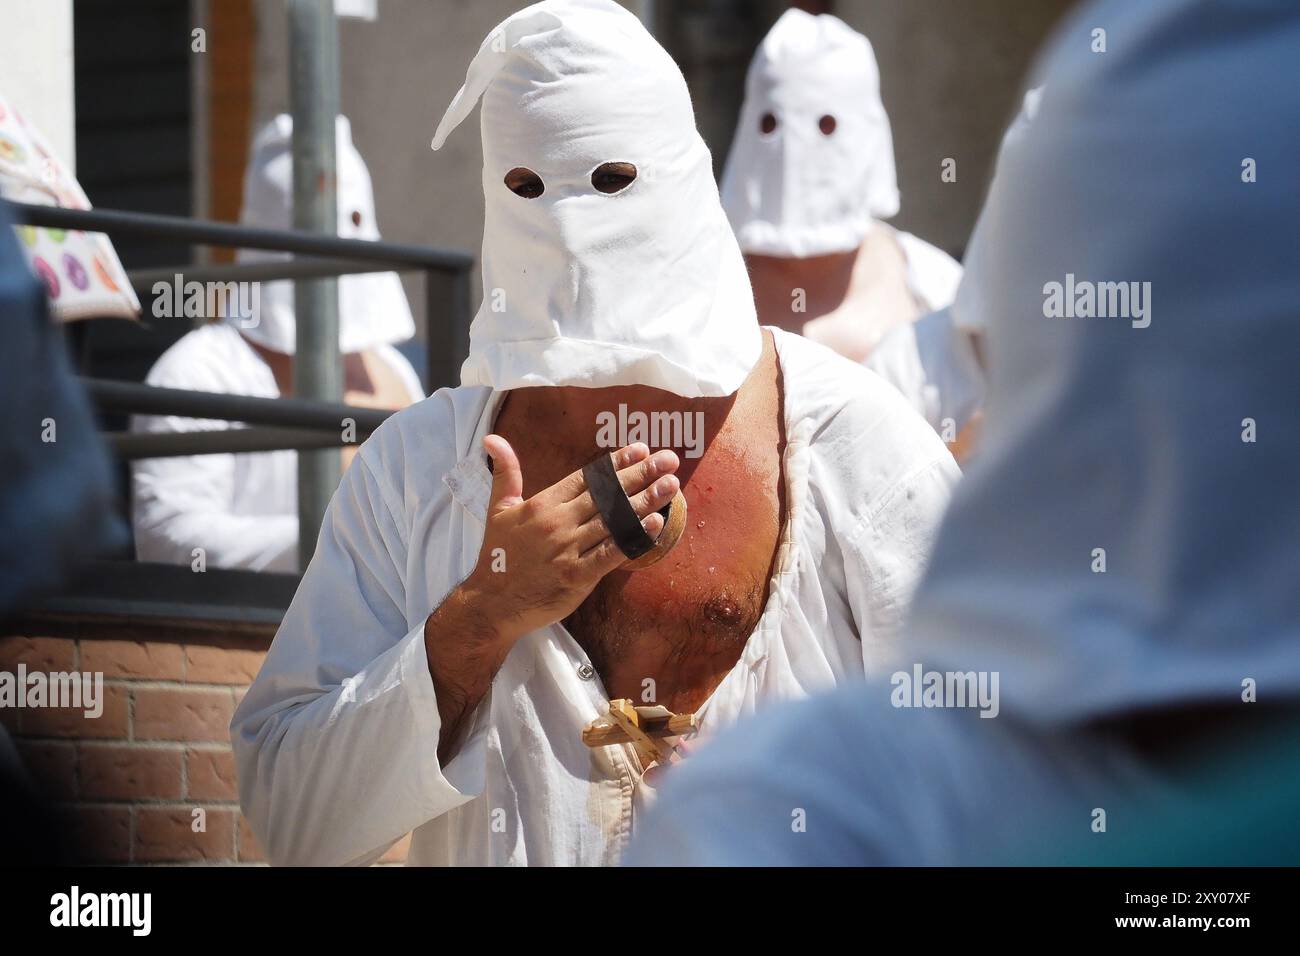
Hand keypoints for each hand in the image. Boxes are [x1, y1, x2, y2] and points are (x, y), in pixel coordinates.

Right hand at [459, 436, 679, 644]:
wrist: (491, 604)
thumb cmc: (497, 556)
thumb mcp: (498, 510)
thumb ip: (505, 473)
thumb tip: (493, 440)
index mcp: (542, 504)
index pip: (586, 477)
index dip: (616, 463)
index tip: (641, 449)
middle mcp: (557, 523)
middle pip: (607, 494)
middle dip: (641, 474)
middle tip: (669, 460)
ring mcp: (568, 550)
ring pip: (614, 521)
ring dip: (646, 501)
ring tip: (671, 485)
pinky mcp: (577, 577)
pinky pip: (612, 553)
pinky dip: (634, 537)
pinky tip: (656, 522)